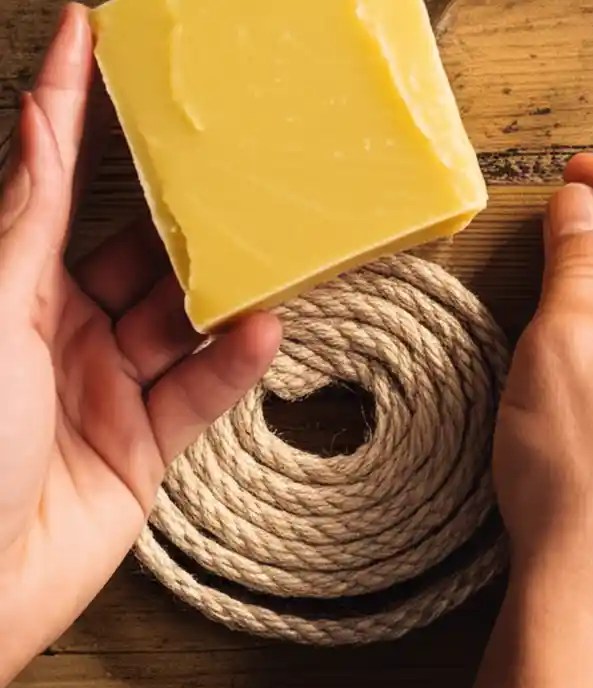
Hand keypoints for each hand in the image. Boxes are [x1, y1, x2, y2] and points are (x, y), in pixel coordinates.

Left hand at [0, 4, 278, 685]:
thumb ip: (28, 226)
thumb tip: (34, 122)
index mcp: (7, 288)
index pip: (50, 179)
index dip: (67, 104)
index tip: (91, 34)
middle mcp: (57, 329)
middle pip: (137, 250)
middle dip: (182, 214)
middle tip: (231, 166)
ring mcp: (105, 385)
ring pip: (183, 319)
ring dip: (224, 293)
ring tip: (268, 257)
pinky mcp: (145, 442)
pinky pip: (201, 388)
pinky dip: (234, 361)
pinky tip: (259, 332)